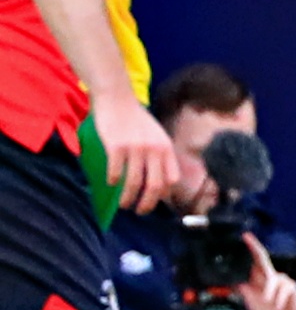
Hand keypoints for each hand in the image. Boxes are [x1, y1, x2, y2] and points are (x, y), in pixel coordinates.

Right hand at [93, 93, 177, 213]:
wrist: (117, 98)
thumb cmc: (135, 118)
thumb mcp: (155, 135)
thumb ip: (158, 154)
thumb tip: (155, 180)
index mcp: (166, 147)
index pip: (172, 177)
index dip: (165, 194)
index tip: (156, 201)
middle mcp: (155, 149)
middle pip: (155, 185)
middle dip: (148, 203)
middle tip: (140, 211)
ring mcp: (136, 148)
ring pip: (134, 183)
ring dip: (128, 198)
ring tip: (123, 205)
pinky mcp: (117, 147)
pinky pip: (116, 172)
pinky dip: (113, 182)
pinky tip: (110, 184)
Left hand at [238, 232, 295, 309]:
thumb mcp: (253, 304)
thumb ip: (244, 292)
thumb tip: (233, 281)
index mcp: (261, 281)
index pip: (254, 262)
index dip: (250, 249)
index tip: (243, 237)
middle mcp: (271, 278)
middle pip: (263, 259)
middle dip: (255, 248)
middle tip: (246, 237)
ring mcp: (283, 282)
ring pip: (272, 279)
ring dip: (268, 292)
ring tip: (268, 302)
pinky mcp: (292, 288)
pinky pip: (282, 290)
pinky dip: (277, 300)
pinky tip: (277, 306)